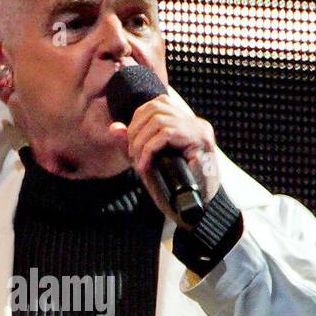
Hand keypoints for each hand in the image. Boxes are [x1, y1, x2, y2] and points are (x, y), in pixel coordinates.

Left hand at [107, 94, 219, 223]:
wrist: (197, 212)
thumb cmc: (175, 190)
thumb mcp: (150, 163)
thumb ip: (134, 144)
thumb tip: (115, 128)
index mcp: (187, 123)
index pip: (158, 103)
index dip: (138, 120)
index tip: (131, 144)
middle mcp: (196, 123)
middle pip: (156, 107)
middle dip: (136, 130)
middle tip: (132, 154)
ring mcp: (200, 131)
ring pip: (159, 120)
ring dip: (141, 141)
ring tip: (138, 160)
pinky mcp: (201, 142)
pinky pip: (166, 134)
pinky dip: (149, 149)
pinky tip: (144, 165)